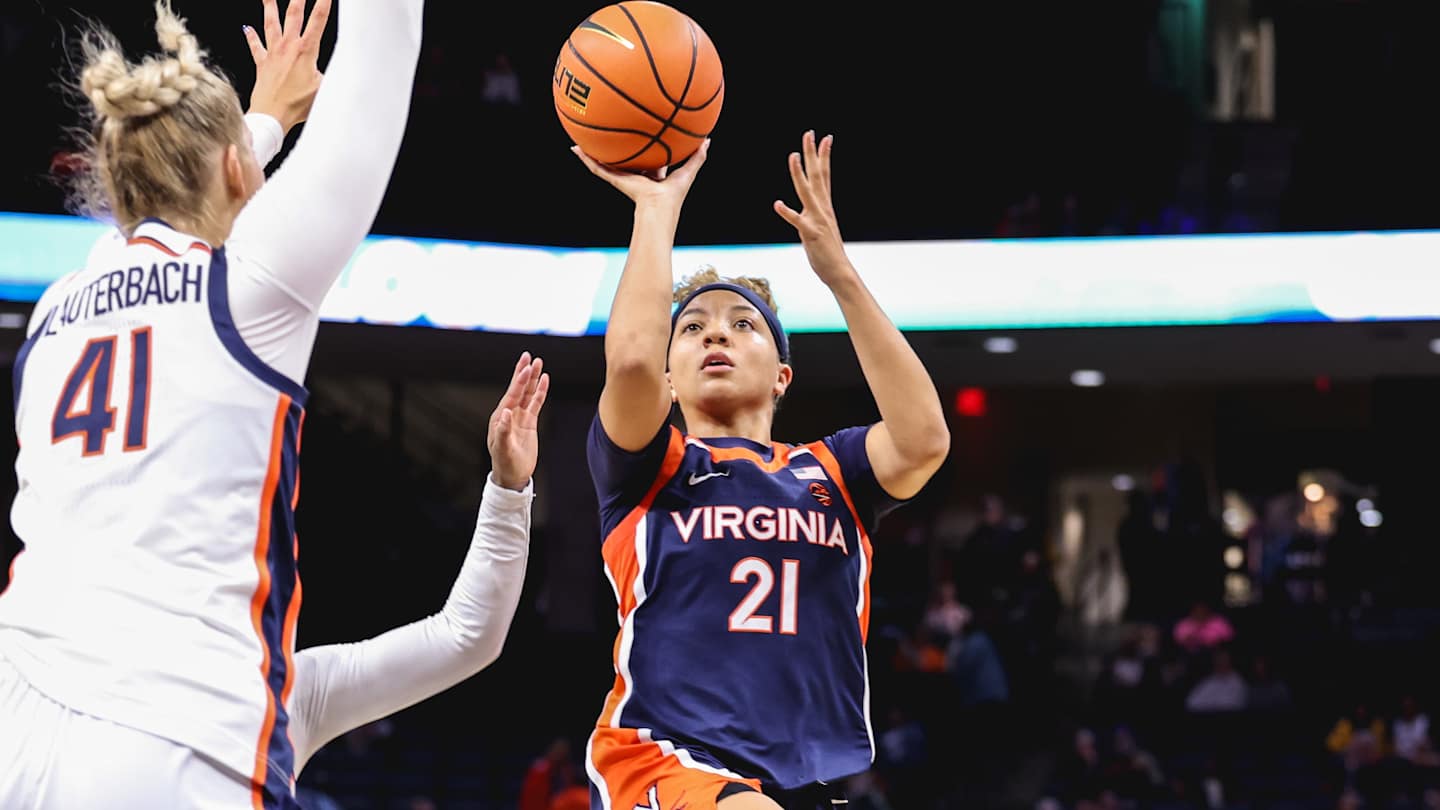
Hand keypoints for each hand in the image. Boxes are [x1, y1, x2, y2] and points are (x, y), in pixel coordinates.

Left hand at [244, 0, 330, 133]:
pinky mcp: (262, 64)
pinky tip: (246, 28)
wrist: (272, 114)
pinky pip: (256, 46)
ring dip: (270, 6)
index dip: (323, 3)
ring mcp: (273, 53)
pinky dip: (251, 37)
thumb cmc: (297, 105)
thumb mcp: (323, 89)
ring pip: (271, 23)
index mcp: (305, 51)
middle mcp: (288, 47)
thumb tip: (342, 73)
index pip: (318, 20)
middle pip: (294, 14)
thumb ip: (331, 76)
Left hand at [488, 352, 549, 490]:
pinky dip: (540, 392)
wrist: (512, 476)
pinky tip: (544, 381)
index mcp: (500, 417)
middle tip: (529, 356)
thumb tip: (506, 413)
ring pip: (528, 393)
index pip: (512, 395)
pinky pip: (535, 403)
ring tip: (539, 363)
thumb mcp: (503, 449)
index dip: (519, 381)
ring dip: (533, 379)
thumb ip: (504, 431)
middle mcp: (509, 413)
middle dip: (524, 373)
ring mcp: (520, 417)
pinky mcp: (529, 422)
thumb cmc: (504, 464)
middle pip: (518, 389)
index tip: (526, 368)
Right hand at [571, 139, 710, 213]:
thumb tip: (708, 139)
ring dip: (594, 153)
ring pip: (606, 163)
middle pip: (625, 160)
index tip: (642, 137)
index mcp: (652, 175)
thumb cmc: (674, 195)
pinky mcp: (614, 179)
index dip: (645, 149)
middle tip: (612, 134)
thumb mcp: (688, 171)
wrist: (658, 207)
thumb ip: (698, 156)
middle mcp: (636, 176)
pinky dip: (586, 159)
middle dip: (618, 149)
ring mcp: (623, 178)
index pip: (647, 159)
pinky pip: (597, 167)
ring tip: (583, 139)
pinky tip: (576, 148)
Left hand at [773, 131, 856, 287]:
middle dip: (812, 154)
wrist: (839, 271)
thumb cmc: (827, 252)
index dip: (824, 156)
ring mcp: (817, 219)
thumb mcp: (820, 227)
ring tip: (793, 156)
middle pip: (817, 175)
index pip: (825, 175)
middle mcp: (822, 208)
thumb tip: (802, 208)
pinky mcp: (810, 233)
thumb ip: (812, 215)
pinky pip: (797, 221)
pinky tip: (777, 204)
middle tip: (809, 133)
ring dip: (799, 173)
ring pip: (807, 191)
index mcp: (825, 206)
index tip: (825, 138)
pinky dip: (787, 212)